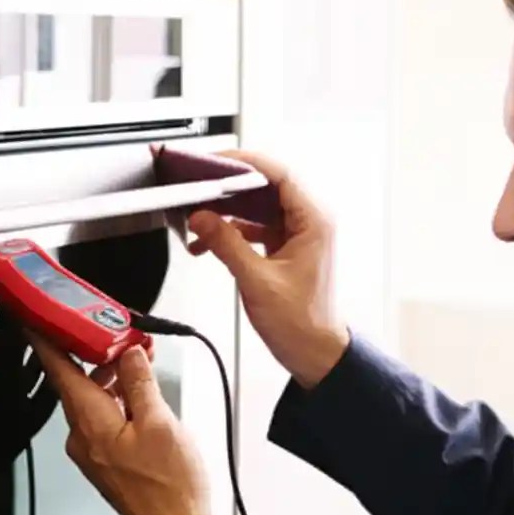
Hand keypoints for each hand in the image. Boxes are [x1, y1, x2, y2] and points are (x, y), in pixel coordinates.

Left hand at [30, 334, 229, 514]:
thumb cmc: (168, 486)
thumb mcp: (159, 421)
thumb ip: (139, 382)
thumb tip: (128, 353)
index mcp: (90, 421)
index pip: (57, 370)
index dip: (44, 340)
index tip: (33, 317)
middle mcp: (83, 436)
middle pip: (75, 382)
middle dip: (94, 352)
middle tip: (113, 329)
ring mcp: (92, 449)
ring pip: (91, 399)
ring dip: (110, 376)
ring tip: (137, 360)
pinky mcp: (105, 459)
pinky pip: (102, 417)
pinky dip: (115, 398)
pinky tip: (137, 393)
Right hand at [187, 150, 349, 387]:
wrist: (316, 353)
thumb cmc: (303, 324)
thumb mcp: (257, 281)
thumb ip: (227, 245)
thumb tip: (201, 219)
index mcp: (314, 221)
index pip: (279, 173)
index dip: (245, 162)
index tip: (216, 161)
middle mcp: (309, 221)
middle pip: (266, 185)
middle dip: (229, 185)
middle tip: (198, 184)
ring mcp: (298, 233)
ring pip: (257, 205)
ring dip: (227, 209)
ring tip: (197, 214)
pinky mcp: (286, 246)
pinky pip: (255, 226)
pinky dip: (231, 230)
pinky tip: (207, 240)